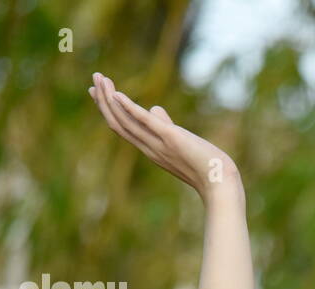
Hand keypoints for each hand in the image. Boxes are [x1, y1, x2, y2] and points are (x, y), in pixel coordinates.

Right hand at [88, 71, 238, 199]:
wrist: (221, 183)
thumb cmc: (206, 165)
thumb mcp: (181, 142)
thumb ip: (165, 125)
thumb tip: (155, 108)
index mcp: (151, 150)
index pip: (123, 129)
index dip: (108, 110)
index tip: (97, 92)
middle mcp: (150, 149)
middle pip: (118, 124)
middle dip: (103, 101)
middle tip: (94, 79)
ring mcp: (159, 145)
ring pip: (125, 122)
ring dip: (111, 99)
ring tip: (101, 78)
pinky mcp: (171, 138)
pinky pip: (145, 122)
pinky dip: (130, 108)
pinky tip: (117, 94)